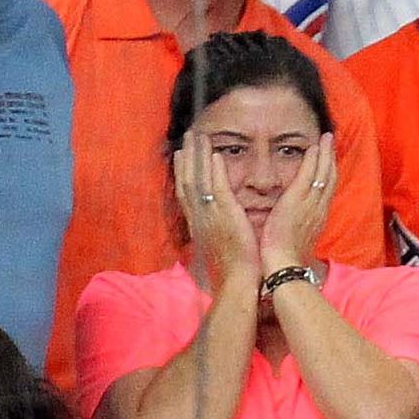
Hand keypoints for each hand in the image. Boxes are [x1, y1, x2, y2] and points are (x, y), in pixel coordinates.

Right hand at [174, 131, 259, 289]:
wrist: (236, 282)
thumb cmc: (233, 267)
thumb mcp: (219, 244)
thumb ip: (216, 228)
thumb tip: (218, 221)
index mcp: (198, 223)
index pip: (186, 192)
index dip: (183, 171)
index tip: (182, 154)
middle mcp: (199, 217)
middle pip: (186, 180)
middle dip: (186, 157)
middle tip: (187, 137)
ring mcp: (209, 216)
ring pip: (198, 180)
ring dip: (197, 156)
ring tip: (198, 136)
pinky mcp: (224, 217)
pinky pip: (216, 189)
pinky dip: (214, 171)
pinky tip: (216, 155)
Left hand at [259, 134, 336, 274]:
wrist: (283, 264)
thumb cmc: (284, 258)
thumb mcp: (296, 241)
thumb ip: (298, 228)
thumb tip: (296, 225)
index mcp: (317, 219)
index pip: (326, 191)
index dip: (328, 174)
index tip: (328, 161)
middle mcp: (319, 209)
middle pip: (330, 179)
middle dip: (331, 159)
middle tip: (331, 142)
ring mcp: (310, 204)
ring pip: (324, 173)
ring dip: (326, 154)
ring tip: (326, 138)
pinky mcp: (297, 199)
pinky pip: (309, 174)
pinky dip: (313, 159)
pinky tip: (312, 147)